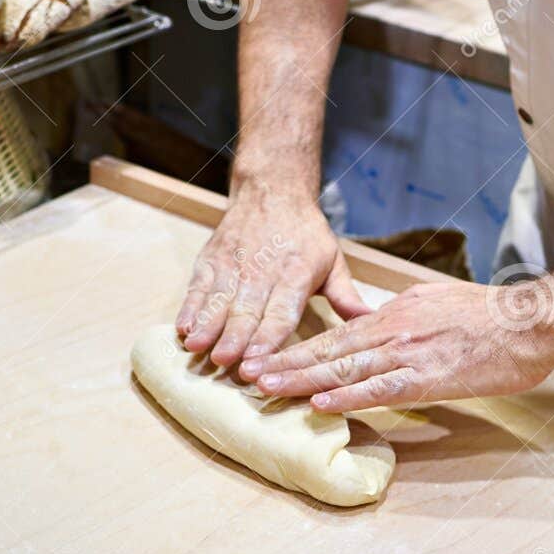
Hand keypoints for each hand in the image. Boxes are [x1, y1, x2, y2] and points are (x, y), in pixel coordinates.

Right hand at [177, 190, 369, 367]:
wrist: (273, 190)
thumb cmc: (306, 235)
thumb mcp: (334, 261)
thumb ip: (346, 297)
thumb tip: (370, 323)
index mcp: (296, 275)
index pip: (280, 312)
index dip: (267, 338)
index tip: (257, 361)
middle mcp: (263, 271)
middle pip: (246, 309)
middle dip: (234, 337)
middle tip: (224, 362)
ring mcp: (234, 264)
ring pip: (219, 299)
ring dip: (208, 325)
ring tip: (197, 349)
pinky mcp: (212, 258)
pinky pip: (199, 286)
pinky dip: (190, 307)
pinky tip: (184, 329)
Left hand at [237, 279, 553, 410]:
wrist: (528, 323)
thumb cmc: (490, 316)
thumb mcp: (435, 302)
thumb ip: (402, 317)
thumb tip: (377, 324)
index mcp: (394, 313)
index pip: (336, 334)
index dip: (299, 348)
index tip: (269, 358)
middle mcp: (392, 330)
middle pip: (329, 350)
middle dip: (286, 363)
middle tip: (248, 374)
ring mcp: (408, 354)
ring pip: (345, 369)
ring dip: (303, 380)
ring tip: (268, 388)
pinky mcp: (428, 378)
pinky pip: (380, 390)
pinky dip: (347, 397)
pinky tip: (320, 405)